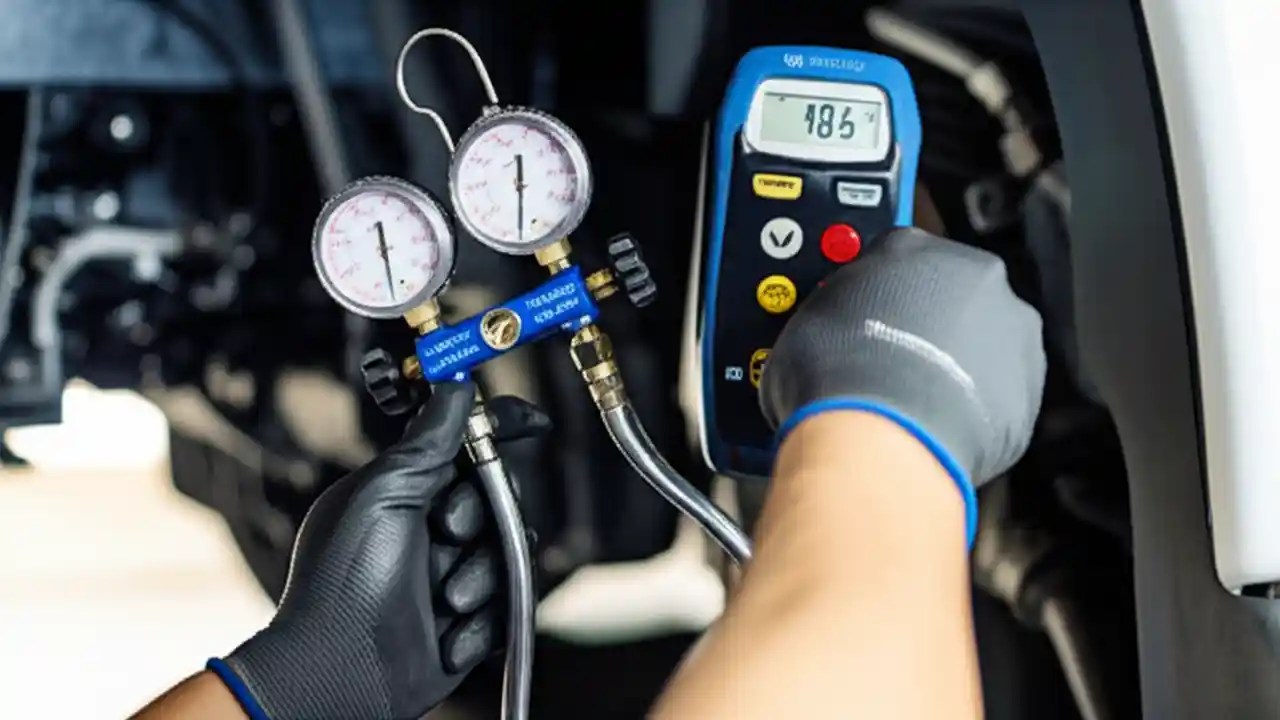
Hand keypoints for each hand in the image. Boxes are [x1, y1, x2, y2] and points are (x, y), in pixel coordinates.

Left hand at [212, 382, 549, 719]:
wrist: (339, 671)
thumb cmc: (344, 580)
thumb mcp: (383, 492)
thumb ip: (427, 439)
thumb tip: (455, 385)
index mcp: (404, 490)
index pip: (465, 444)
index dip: (501, 428)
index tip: (533, 422)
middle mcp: (428, 529)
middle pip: (497, 499)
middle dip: (482, 517)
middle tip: (449, 533)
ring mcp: (448, 575)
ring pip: (506, 555)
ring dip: (479, 577)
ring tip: (445, 600)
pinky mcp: (466, 622)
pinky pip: (505, 608)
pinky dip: (479, 624)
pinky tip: (446, 638)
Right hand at [759, 228, 1045, 535]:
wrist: (878, 438)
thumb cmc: (835, 377)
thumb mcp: (805, 324)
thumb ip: (831, 312)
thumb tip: (827, 330)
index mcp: (911, 246)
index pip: (894, 256)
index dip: (876, 292)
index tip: (864, 316)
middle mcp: (972, 275)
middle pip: (948, 293)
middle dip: (925, 323)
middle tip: (889, 361)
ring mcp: (1010, 329)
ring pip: (984, 340)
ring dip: (956, 363)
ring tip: (915, 403)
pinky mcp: (1030, 385)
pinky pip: (1001, 392)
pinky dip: (977, 407)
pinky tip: (939, 427)